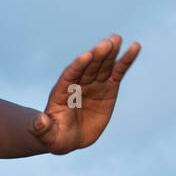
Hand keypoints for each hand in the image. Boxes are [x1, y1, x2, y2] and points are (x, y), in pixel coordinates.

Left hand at [30, 35, 140, 153]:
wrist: (69, 137)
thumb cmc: (55, 136)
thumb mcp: (47, 135)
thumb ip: (42, 127)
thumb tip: (40, 120)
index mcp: (62, 92)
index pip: (69, 76)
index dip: (78, 66)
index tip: (86, 55)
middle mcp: (78, 84)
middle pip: (88, 67)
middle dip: (96, 56)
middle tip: (106, 43)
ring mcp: (94, 84)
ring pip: (103, 66)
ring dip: (110, 53)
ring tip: (117, 39)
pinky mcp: (108, 88)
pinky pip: (117, 72)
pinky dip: (126, 61)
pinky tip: (135, 47)